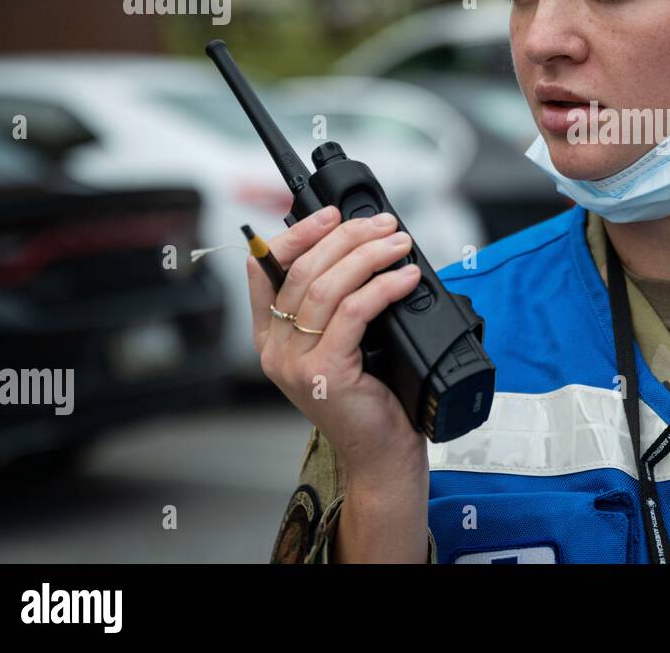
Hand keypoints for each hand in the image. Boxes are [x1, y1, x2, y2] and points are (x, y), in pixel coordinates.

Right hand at [247, 205, 427, 482]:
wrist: (382, 454)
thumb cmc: (373, 397)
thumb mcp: (349, 342)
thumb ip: (343, 301)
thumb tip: (369, 246)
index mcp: (272, 337)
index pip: (264, 269)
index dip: (296, 233)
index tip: (331, 214)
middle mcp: (275, 349)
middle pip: (300, 270)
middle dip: (346, 236)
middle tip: (384, 225)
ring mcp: (295, 364)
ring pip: (325, 286)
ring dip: (368, 255)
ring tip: (399, 243)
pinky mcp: (324, 374)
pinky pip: (352, 312)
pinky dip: (383, 286)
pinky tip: (405, 277)